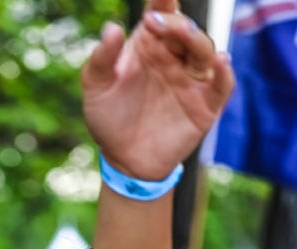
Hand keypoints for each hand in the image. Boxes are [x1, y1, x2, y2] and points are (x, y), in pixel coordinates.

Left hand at [82, 0, 233, 179]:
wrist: (123, 161)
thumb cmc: (108, 119)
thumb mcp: (96, 88)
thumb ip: (101, 59)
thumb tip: (111, 28)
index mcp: (149, 45)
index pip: (161, 14)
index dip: (163, 2)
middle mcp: (173, 57)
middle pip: (185, 30)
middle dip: (176, 23)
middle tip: (158, 23)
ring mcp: (191, 79)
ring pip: (205, 50)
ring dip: (197, 41)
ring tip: (184, 36)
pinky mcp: (205, 105)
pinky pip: (222, 84)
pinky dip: (224, 72)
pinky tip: (219, 62)